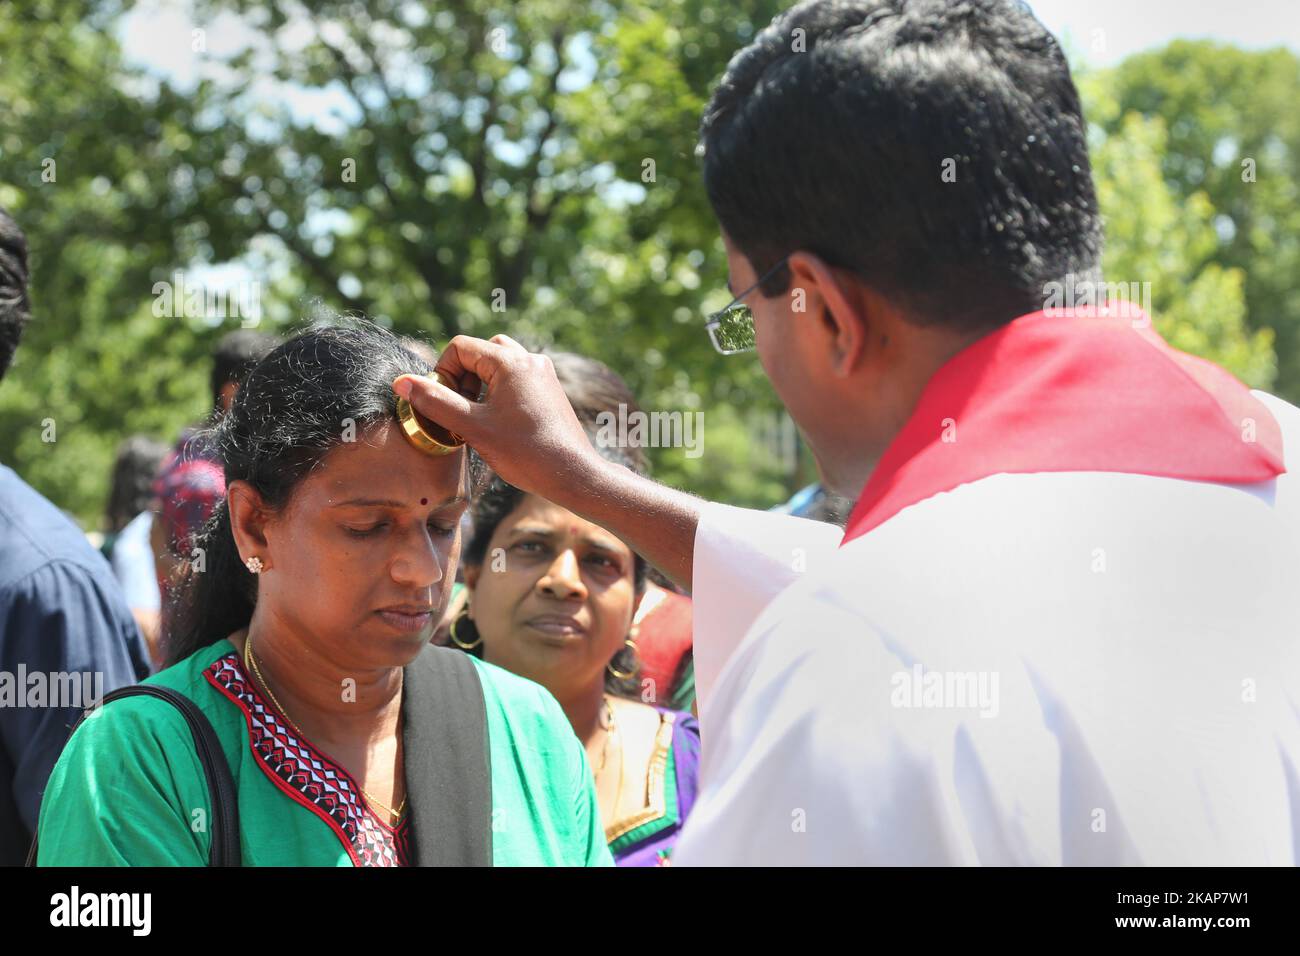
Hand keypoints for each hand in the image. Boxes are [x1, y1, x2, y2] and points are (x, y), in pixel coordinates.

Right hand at [393, 334, 599, 500]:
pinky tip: (498, 423)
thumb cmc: (525, 453)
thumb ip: (435, 402)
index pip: (461, 347)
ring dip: (480, 384)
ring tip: (476, 416)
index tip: (442, 403)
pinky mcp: (550, 391)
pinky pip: (516, 379)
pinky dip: (499, 392)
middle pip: (481, 352)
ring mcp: (544, 374)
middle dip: (462, 377)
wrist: (572, 474)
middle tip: (459, 409)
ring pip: (500, 364)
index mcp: (511, 362)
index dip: (442, 373)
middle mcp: (530, 360)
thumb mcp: (472, 427)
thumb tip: (402, 382)